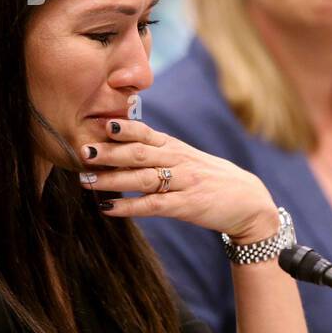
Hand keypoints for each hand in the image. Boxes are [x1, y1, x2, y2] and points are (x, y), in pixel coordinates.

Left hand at [79, 116, 278, 241]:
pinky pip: (153, 206)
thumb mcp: (190, 159)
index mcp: (177, 148)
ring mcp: (184, 183)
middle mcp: (180, 161)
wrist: (249, 202)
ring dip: (112, 179)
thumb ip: (161, 152)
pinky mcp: (187, 206)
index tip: (97, 123)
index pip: (146, 133)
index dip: (122, 128)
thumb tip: (125, 145)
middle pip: (139, 153)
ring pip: (142, 178)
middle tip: (82, 150)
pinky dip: (128, 207)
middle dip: (109, 152)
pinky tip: (108, 208)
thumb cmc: (214, 180)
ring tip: (86, 180)